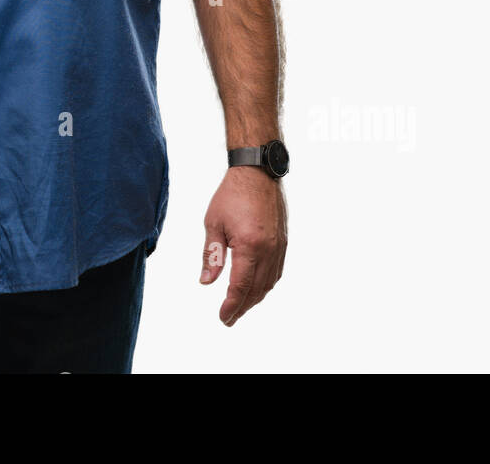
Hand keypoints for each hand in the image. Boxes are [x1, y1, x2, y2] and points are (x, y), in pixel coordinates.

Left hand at [201, 166, 287, 325]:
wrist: (257, 172)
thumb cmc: (232, 194)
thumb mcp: (214, 224)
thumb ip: (211, 255)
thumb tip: (206, 282)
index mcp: (249, 246)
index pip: (240, 286)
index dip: (231, 306)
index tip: (223, 318)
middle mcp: (268, 250)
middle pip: (256, 290)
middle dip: (242, 307)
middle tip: (228, 318)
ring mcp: (279, 246)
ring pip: (269, 283)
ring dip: (255, 298)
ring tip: (240, 306)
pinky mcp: (283, 241)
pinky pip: (277, 271)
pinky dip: (266, 284)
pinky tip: (256, 287)